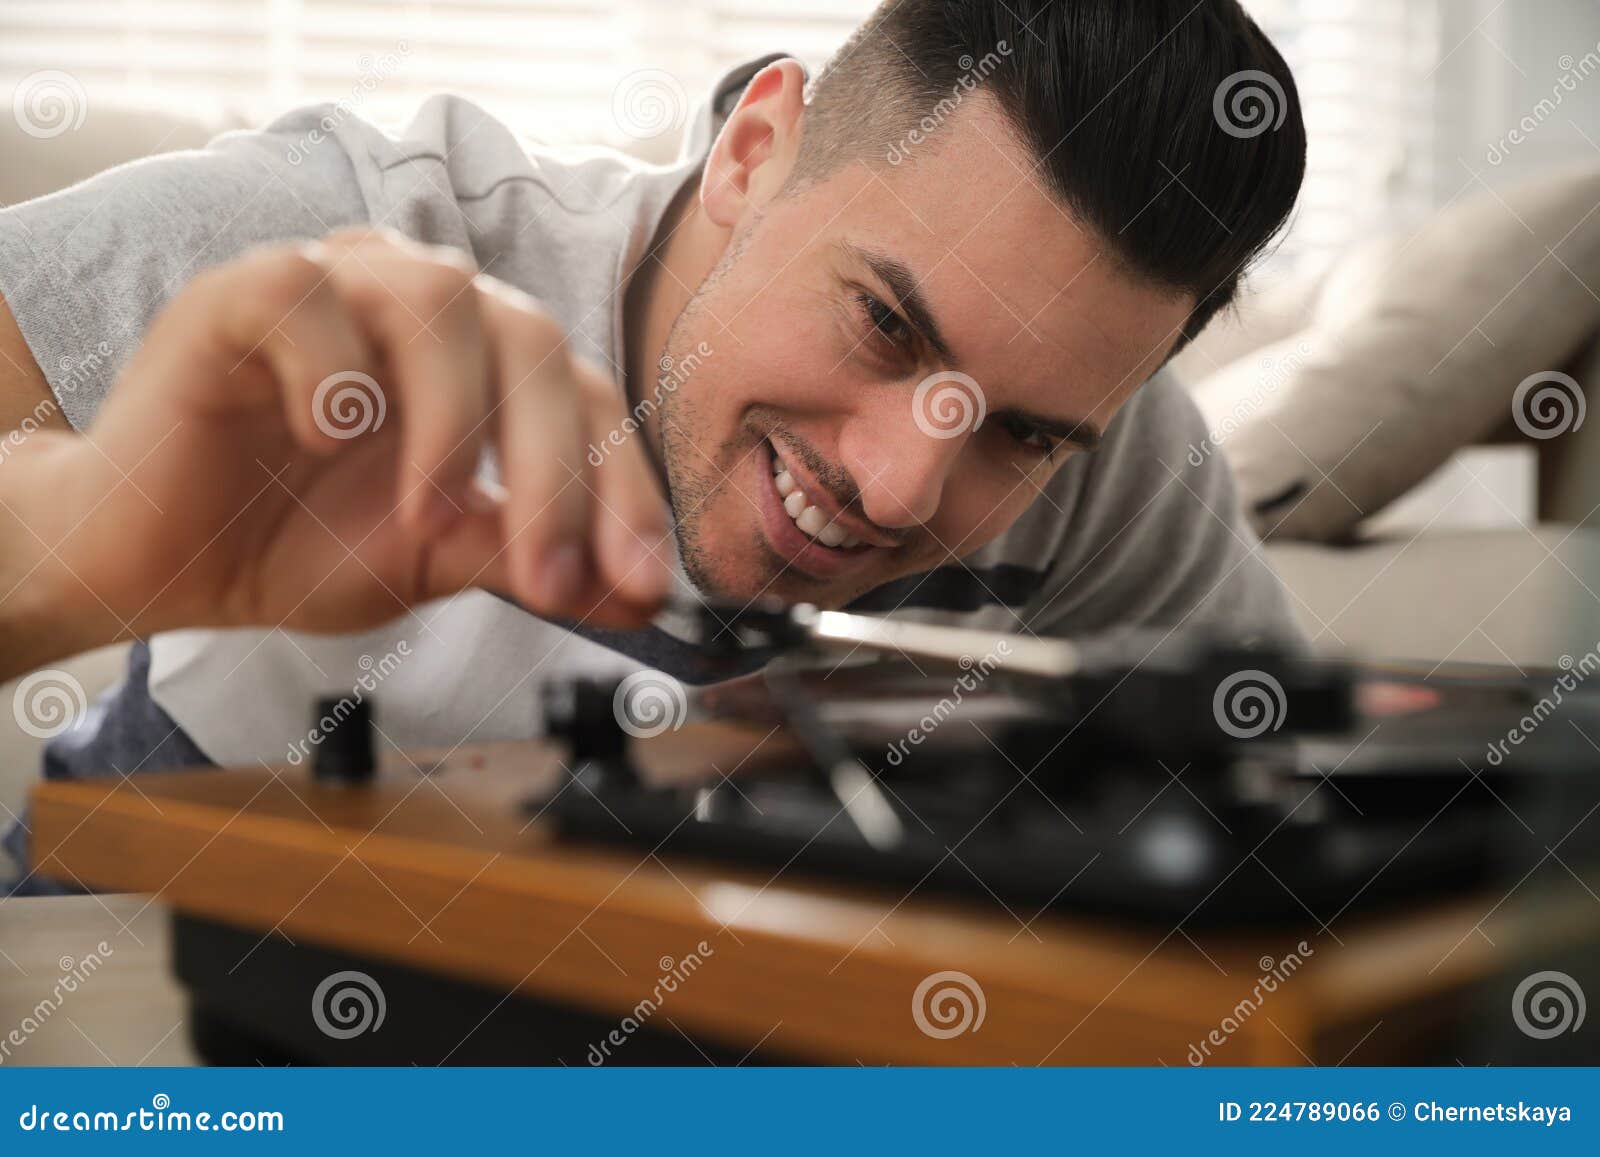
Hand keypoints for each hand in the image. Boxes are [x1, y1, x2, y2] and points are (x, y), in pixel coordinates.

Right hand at [10, 227, 671, 647]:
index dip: (623, 492)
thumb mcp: (436, 562)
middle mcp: (426, 308)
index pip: (588, 400)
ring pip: (442, 299)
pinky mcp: (241, 290)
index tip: (643, 586)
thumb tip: (645, 598)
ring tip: (430, 517)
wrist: (162, 562)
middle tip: (547, 578)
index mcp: (486, 362)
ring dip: (453, 419)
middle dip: (556, 470)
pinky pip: (309, 293)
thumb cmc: (297, 544)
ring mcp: (339, 286)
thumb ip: (531, 560)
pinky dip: (334, 370)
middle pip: (536, 343)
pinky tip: (320, 437)